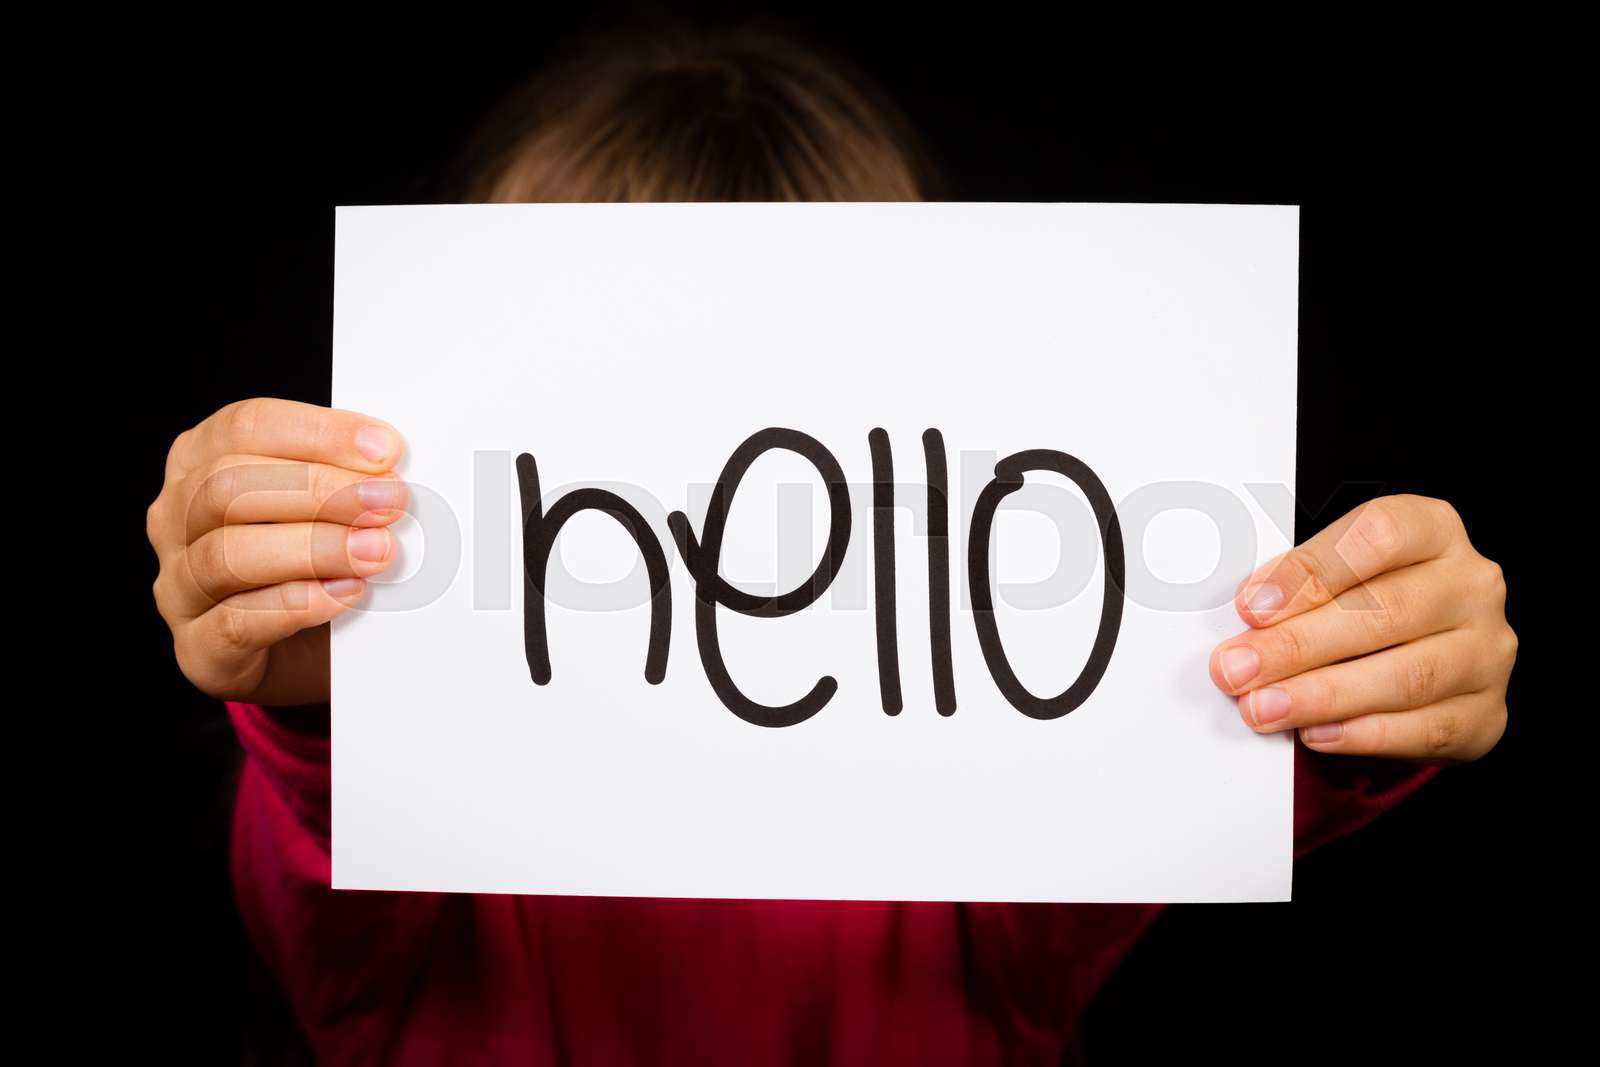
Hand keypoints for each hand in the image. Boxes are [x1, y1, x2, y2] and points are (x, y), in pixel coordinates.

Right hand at [148, 398, 406, 705]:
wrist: (305, 653)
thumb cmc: (314, 563)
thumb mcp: (327, 509)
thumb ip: (345, 479)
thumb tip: (391, 464)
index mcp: (199, 462)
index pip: (244, 427)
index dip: (318, 433)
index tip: (385, 449)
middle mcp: (175, 519)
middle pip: (228, 487)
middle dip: (321, 491)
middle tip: (391, 501)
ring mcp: (178, 587)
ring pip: (227, 555)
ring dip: (314, 549)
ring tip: (377, 551)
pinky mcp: (198, 650)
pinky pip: (234, 623)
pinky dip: (296, 605)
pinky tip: (346, 594)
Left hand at [1209, 494, 1513, 761]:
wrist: (1419, 656)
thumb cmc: (1366, 602)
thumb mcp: (1336, 573)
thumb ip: (1298, 582)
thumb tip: (1246, 609)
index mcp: (1433, 531)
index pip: (1378, 536)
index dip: (1311, 571)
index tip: (1252, 606)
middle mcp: (1471, 586)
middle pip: (1385, 612)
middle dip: (1298, 645)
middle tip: (1238, 668)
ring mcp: (1485, 651)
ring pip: (1407, 676)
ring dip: (1322, 695)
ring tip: (1263, 707)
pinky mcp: (1486, 713)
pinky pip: (1426, 728)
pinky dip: (1364, 734)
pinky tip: (1316, 733)